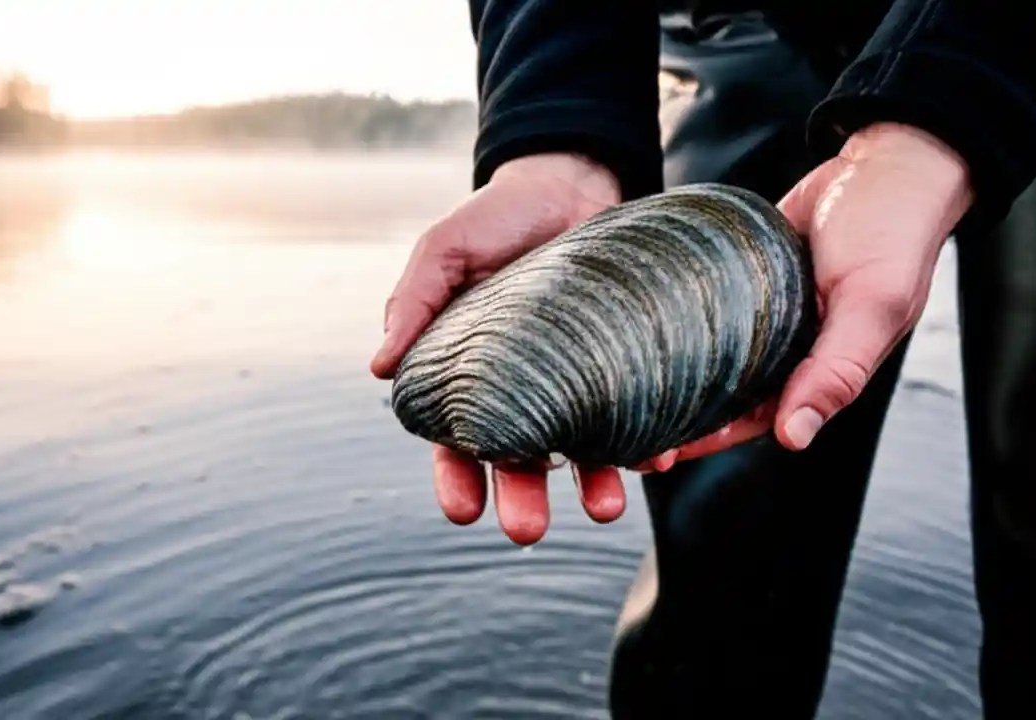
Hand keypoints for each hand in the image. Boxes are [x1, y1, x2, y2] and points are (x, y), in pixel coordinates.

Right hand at [371, 153, 628, 544]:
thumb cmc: (494, 220)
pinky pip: (637, 415)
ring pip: (582, 451)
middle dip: (522, 501)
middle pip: (519, 463)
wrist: (571, 183)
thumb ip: (412, 305)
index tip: (462, 510)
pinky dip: (646, 441)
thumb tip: (378, 367)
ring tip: (604, 510)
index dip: (456, 479)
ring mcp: (577, 384)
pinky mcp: (626, 366)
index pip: (457, 442)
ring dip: (590, 486)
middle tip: (527, 532)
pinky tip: (656, 456)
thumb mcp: (443, 252)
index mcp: (470, 378)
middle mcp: (524, 394)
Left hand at [642, 122, 974, 470]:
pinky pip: (705, 305)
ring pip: (706, 353)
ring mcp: (763, 313)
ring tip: (611, 380)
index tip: (651, 454)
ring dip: (664, 369)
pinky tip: (630, 320)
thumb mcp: (872, 305)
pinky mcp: (745, 277)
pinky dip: (673, 315)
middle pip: (717, 394)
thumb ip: (836, 371)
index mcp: (817, 371)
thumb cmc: (893, 236)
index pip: (749, 421)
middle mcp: (786, 349)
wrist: (887, 163)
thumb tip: (794, 438)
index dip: (702, 441)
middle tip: (613, 423)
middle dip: (669, 413)